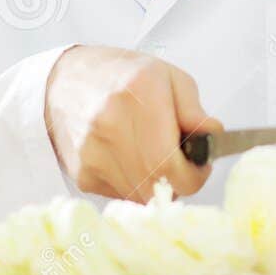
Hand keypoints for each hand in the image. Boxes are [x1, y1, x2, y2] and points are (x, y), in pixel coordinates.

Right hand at [44, 45, 221, 200]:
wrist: (62, 83)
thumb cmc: (122, 77)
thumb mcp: (167, 76)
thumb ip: (194, 109)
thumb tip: (213, 138)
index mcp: (138, 93)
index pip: (172, 166)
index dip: (195, 175)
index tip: (200, 164)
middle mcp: (110, 125)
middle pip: (159, 187)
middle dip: (180, 181)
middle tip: (181, 162)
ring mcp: (92, 154)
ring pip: (142, 197)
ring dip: (157, 184)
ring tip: (152, 155)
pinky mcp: (82, 175)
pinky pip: (122, 196)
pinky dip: (135, 183)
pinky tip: (128, 158)